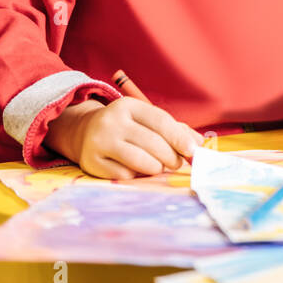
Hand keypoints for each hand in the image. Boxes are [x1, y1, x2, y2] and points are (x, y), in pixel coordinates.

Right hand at [45, 97, 204, 179]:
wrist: (83, 132)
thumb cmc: (126, 127)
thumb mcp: (147, 120)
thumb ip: (175, 129)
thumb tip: (199, 144)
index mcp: (128, 106)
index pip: (161, 121)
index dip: (180, 138)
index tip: (192, 151)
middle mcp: (111, 121)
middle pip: (152, 143)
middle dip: (171, 157)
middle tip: (176, 163)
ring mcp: (99, 142)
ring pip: (139, 161)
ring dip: (156, 168)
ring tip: (159, 167)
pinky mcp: (91, 162)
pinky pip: (124, 175)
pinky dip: (136, 176)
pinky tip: (136, 170)